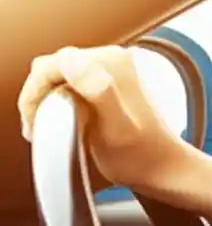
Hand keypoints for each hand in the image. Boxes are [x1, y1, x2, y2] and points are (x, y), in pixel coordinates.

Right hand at [16, 45, 191, 190]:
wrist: (164, 167)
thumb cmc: (142, 155)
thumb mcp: (117, 128)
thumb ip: (98, 91)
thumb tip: (72, 61)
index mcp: (111, 63)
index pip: (50, 65)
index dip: (34, 94)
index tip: (33, 120)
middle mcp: (112, 58)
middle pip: (51, 69)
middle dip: (39, 97)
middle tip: (38, 127)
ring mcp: (111, 69)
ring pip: (57, 77)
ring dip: (46, 101)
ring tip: (46, 128)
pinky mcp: (107, 82)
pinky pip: (69, 84)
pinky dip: (59, 102)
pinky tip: (61, 123)